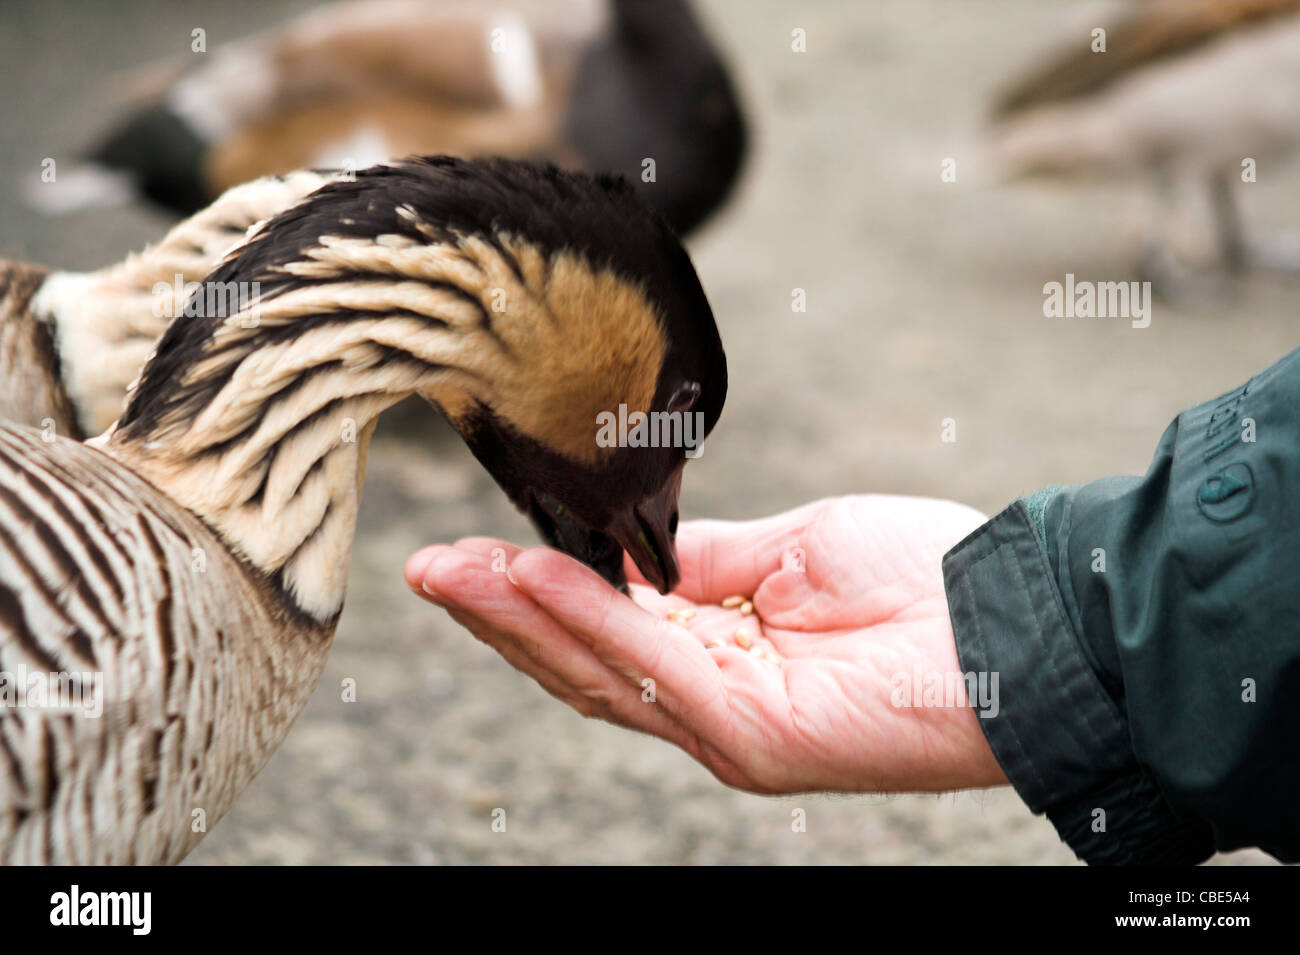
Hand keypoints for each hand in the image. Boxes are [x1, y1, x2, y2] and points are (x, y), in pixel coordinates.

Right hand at [404, 495, 1007, 794]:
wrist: (1010, 618)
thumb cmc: (922, 579)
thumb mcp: (793, 550)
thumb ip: (706, 560)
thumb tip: (628, 547)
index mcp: (721, 655)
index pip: (606, 632)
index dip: (536, 594)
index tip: (477, 550)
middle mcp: (711, 702)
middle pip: (581, 663)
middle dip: (502, 612)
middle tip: (431, 567)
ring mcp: (728, 727)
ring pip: (599, 673)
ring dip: (520, 617)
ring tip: (457, 571)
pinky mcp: (753, 738)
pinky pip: (654, 667)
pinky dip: (589, 619)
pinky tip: (536, 576)